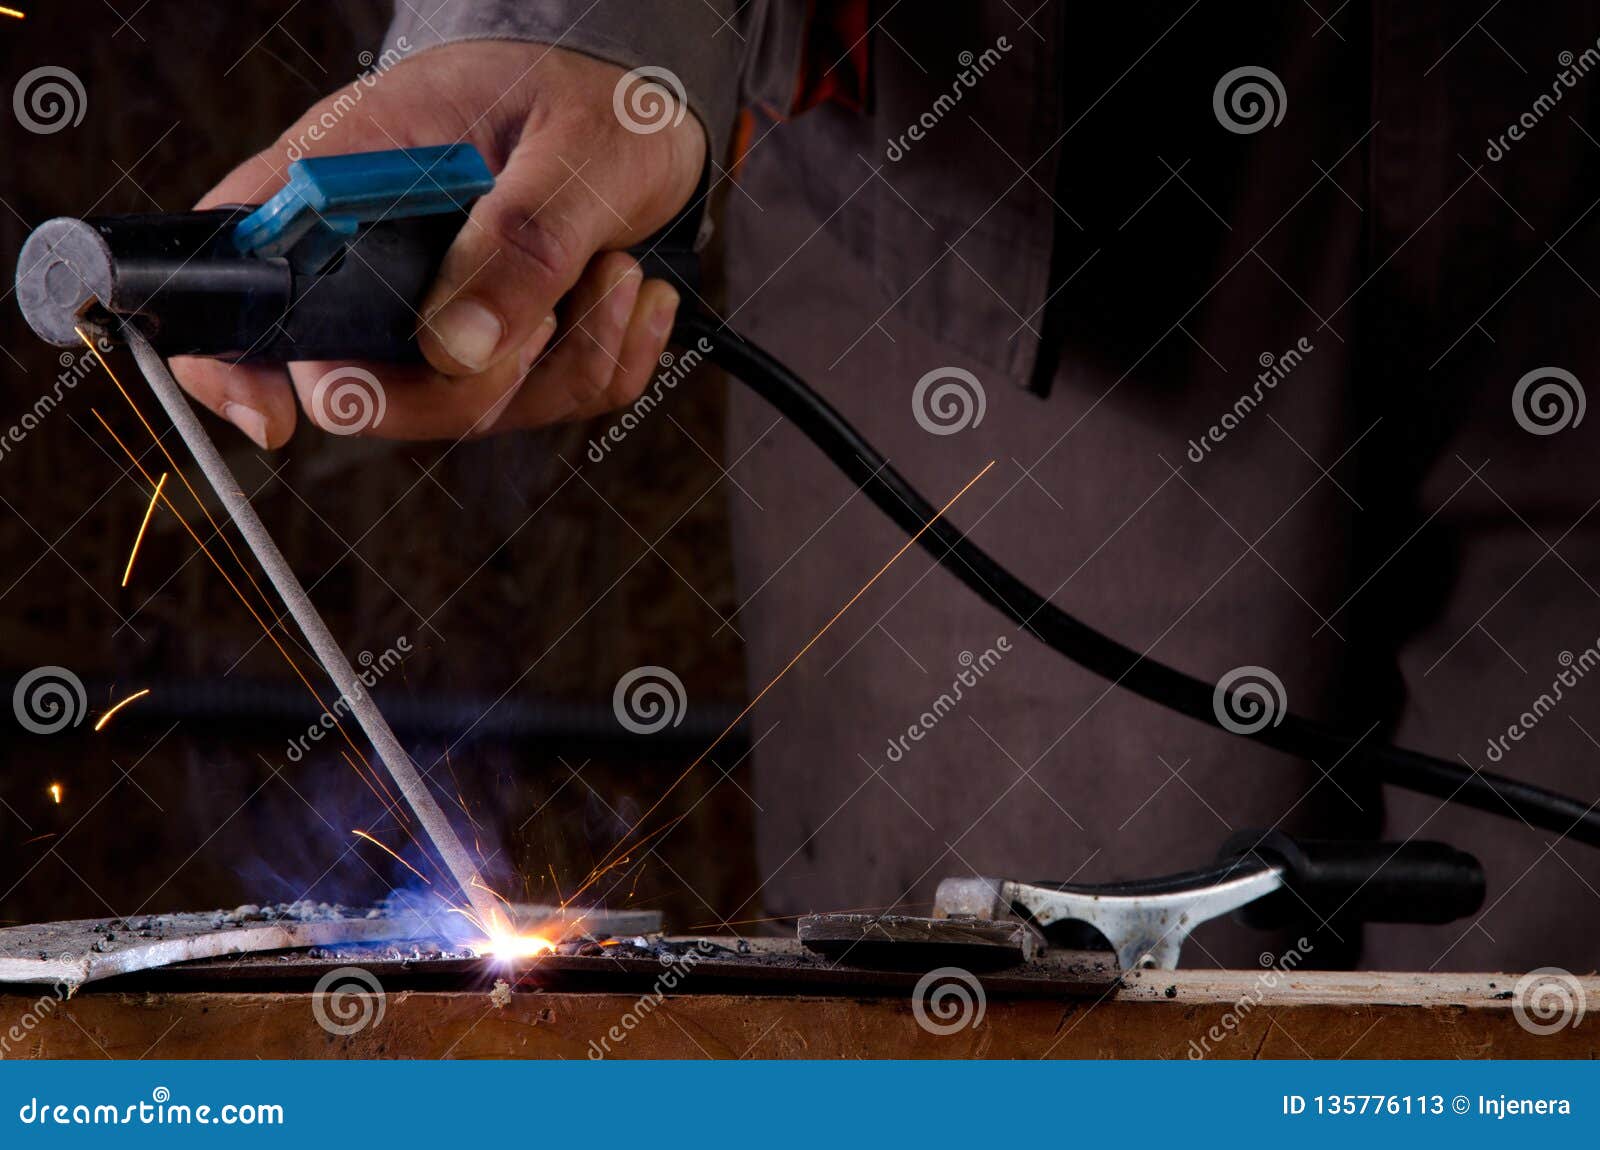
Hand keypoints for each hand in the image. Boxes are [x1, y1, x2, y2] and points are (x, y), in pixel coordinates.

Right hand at [171, 41, 705, 446]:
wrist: (644, 112)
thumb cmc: (584, 99)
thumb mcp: (572, 149)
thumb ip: (521, 240)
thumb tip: (456, 349)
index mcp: (343, 179)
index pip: (235, 275)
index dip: (232, 361)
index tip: (275, 416)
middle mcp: (375, 264)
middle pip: (360, 390)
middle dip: (468, 384)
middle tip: (552, 309)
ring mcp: (437, 320)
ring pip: (468, 409)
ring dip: (568, 358)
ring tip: (617, 269)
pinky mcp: (502, 353)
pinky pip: (550, 404)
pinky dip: (608, 361)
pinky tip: (633, 292)